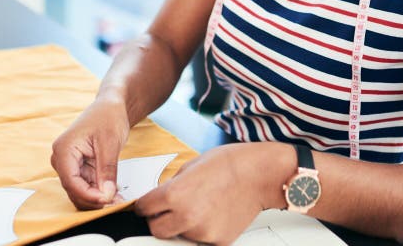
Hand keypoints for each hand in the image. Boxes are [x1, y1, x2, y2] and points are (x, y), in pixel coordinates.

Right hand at [51, 97, 130, 209]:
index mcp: (64, 149)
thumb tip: (106, 195)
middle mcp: (61, 159)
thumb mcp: (110, 143)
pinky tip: (115, 195)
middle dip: (95, 200)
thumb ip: (107, 170)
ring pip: (80, 191)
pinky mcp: (79, 168)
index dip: (89, 195)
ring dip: (98, 198)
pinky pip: (86, 186)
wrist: (110, 106)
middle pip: (74, 189)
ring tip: (119, 200)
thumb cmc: (108, 116)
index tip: (108, 200)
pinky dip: (99, 192)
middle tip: (117, 203)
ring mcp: (69, 165)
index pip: (71, 181)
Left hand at [135, 144, 275, 245]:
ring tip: (200, 205)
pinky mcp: (218, 241)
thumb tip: (160, 197)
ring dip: (182, 225)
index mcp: (174, 194)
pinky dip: (202, 230)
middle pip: (156, 229)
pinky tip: (213, 213)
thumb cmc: (229, 164)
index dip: (145, 205)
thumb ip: (171, 185)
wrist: (259, 174)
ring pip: (179, 235)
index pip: (143, 209)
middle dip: (158, 219)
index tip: (148, 205)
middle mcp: (186, 216)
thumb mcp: (189, 166)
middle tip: (168, 209)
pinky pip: (200, 240)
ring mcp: (203, 232)